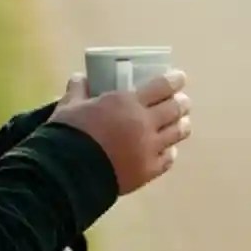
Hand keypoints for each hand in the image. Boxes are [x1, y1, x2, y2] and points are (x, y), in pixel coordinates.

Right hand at [50, 70, 191, 195]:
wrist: (69, 173)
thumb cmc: (69, 133)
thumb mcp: (69, 106)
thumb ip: (77, 90)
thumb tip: (80, 78)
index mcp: (127, 102)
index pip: (162, 86)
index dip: (174, 80)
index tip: (179, 78)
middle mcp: (144, 123)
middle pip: (175, 109)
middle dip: (182, 103)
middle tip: (182, 101)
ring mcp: (149, 148)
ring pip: (177, 133)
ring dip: (182, 125)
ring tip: (182, 123)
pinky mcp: (147, 171)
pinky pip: (168, 159)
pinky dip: (170, 151)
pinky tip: (168, 150)